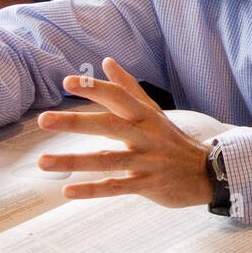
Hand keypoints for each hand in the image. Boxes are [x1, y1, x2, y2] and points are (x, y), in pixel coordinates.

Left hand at [36, 57, 213, 208]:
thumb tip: (106, 61)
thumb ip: (129, 88)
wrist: (208, 173)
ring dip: (74, 162)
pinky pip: (117, 187)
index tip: (67, 82)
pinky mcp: (149, 185)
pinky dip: (93, 190)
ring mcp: (148, 162)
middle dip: (76, 123)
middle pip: (109, 126)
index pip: (118, 97)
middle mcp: (146, 136)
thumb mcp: (154, 112)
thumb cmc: (173, 140)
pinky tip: (68, 191)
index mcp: (145, 116)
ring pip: (107, 160)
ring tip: (43, 162)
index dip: (94, 88)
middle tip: (43, 120)